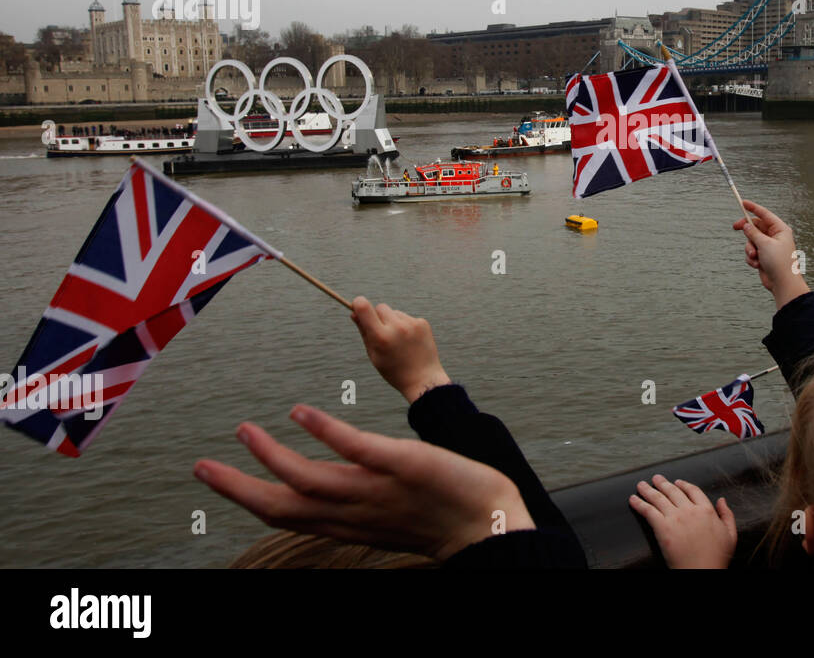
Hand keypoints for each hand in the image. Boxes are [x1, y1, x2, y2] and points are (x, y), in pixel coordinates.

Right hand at [194, 404, 533, 562]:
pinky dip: (324, 431)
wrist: (490, 523)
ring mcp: (377, 489)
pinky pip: (356, 449)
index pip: (286, 515)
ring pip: (309, 481)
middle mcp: (354, 512)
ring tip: (245, 428)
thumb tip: (327, 490)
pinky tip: (300, 410)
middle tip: (201, 465)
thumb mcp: (386, 514)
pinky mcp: (402, 465)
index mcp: (348, 522)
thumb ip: (353, 503)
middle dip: (236, 489)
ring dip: (270, 456)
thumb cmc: (442, 516)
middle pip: (282, 507)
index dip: (245, 497)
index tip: (215, 476)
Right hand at [351, 296, 449, 402]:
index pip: (364, 307)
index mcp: (381, 337)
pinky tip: (409, 341)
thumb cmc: (394, 370)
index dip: (358, 304)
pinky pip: (407, 318)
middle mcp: (397, 327)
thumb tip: (354, 314)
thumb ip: (364, 332)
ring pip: (395, 312)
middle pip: (380, 307)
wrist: (423, 379)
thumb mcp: (374, 355)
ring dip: (393, 321)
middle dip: (377, 316)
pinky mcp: (422, 323)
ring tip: (399, 341)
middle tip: (382, 332)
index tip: (357, 306)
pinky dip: (406, 325)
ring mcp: (412, 324)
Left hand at [629, 475, 736, 568]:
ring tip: (641, 485)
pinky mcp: (662, 528)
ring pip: (659, 498)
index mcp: (706, 510)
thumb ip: (727, 515)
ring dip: (648, 489)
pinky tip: (633, 499)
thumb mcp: (730, 534)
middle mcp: (689, 510)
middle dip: (663, 483)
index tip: (677, 482)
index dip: (684, 485)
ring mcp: (675, 518)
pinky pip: (648, 511)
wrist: (702, 571)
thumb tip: (722, 500)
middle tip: (656, 479)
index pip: (693, 491)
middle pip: (673, 491)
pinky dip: (639, 503)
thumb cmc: (717, 557)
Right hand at [732, 199, 809, 307]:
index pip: (765, 214)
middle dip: (747, 231)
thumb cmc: (779, 262)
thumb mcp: (764, 244)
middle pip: (755, 227)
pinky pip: (751, 252)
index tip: (742, 203)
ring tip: (755, 256)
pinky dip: (752, 258)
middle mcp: (774, 237)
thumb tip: (746, 225)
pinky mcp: (763, 257)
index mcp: (780, 229)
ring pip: (751, 241)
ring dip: (749, 249)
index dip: (753, 208)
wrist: (782, 283)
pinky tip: (758, 265)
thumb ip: (753, 233)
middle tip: (735, 227)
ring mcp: (768, 247)